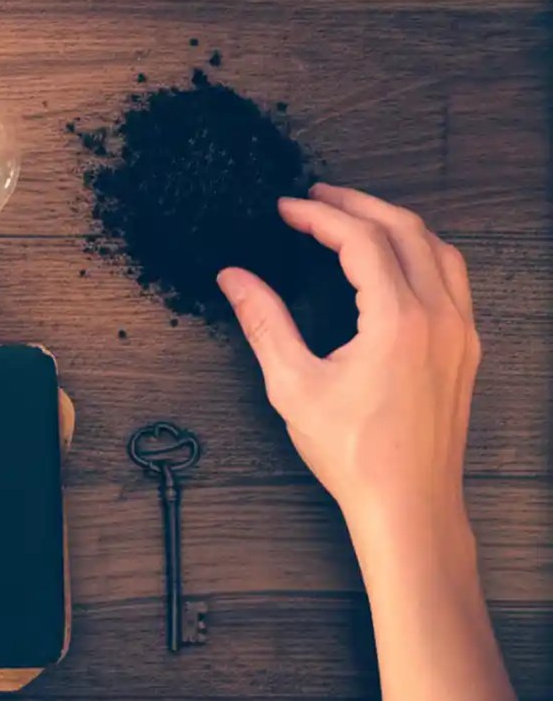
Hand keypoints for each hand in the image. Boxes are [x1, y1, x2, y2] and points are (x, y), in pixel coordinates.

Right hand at [216, 183, 478, 525]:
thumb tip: (234, 278)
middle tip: (316, 196)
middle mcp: (439, 316)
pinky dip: (422, 252)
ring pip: (438, 249)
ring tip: (355, 216)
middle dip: (358, 204)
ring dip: (395, 223)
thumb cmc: (353, 453)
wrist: (409, 503)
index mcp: (397, 320)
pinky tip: (395, 261)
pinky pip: (453, 278)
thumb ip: (264, 322)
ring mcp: (460, 331)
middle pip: (405, 230)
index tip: (286, 208)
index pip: (360, 240)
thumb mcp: (293, 386)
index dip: (320, 216)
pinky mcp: (466, 348)